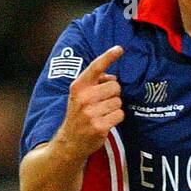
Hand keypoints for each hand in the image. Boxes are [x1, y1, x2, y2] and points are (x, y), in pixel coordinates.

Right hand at [58, 45, 124, 159]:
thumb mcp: (79, 95)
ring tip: (102, 114)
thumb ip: (94, 83)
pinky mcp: (100, 126)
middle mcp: (84, 98)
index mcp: (78, 86)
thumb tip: (113, 77)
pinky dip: (116, 118)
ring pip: (119, 101)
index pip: (95, 67)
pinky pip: (120, 114)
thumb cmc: (78, 115)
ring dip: (114, 107)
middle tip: (103, 103)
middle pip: (115, 86)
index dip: (109, 56)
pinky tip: (106, 122)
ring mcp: (91, 113)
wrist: (69, 142)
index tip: (120, 49)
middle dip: (113, 94)